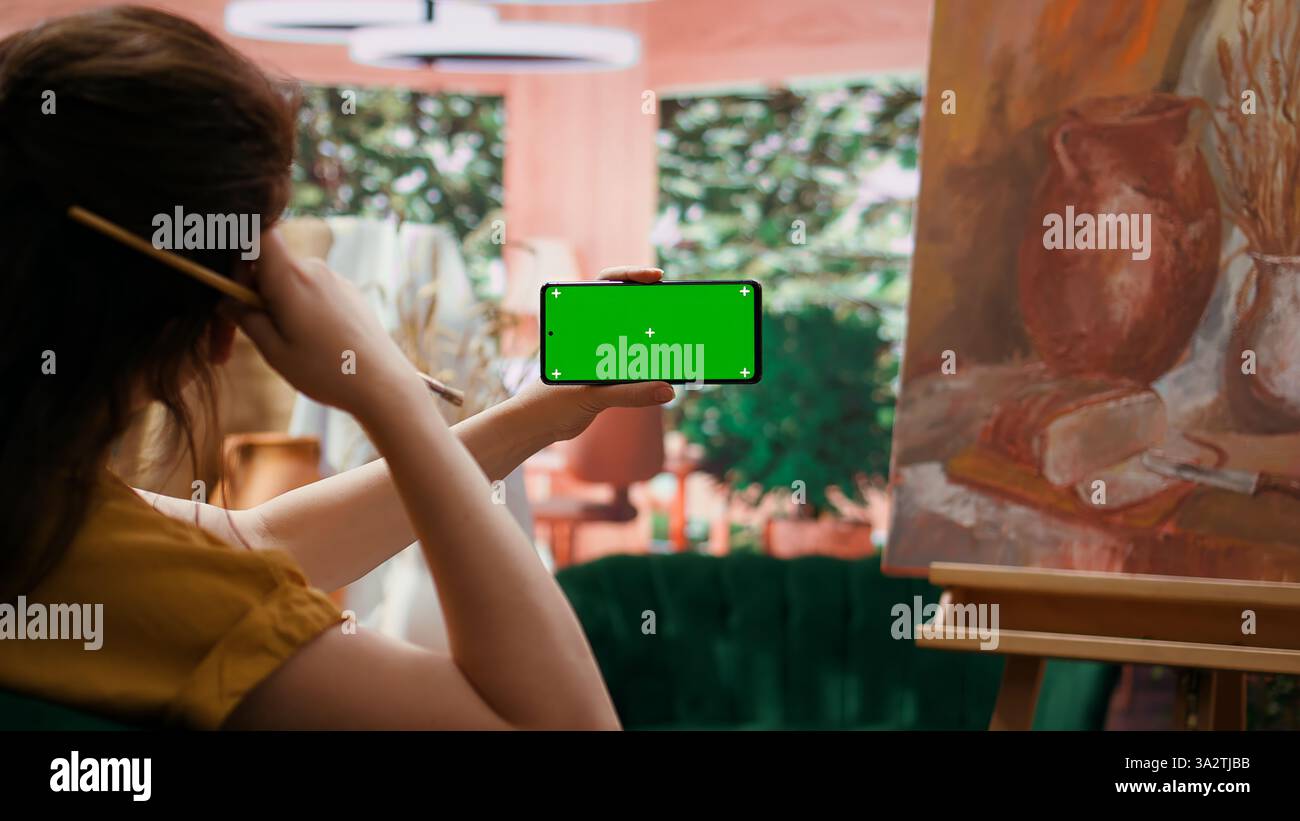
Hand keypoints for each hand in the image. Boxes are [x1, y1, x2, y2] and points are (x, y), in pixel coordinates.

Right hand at [224, 231, 418, 417]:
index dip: (238, 250)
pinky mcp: (348, 292)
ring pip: (289, 281)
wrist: (384, 384)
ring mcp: (334, 279)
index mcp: (291, 278)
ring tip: (283, 346)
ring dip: (276, 305)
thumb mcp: (275, 352)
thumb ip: (246, 319)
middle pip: (268, 264)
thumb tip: (226, 301)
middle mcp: (314, 269)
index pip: (258, 233)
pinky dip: (299, 309)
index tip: (231, 286)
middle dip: (250, 294)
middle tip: (241, 339)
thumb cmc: (327, 371)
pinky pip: (311, 291)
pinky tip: (309, 343)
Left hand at [516, 264, 674, 441]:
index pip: (605, 285)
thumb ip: (628, 393)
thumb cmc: (549, 404)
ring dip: (656, 335)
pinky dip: (654, 363)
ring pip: (634, 334)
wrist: (537, 427)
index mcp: (577, 324)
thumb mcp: (590, 396)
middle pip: (626, 308)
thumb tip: (668, 388)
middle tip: (677, 306)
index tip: (654, 277)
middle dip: (652, 305)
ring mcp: (601, 351)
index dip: (630, 275)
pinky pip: (636, 362)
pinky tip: (673, 368)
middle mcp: (589, 332)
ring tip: (682, 337)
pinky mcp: (609, 374)